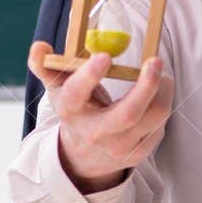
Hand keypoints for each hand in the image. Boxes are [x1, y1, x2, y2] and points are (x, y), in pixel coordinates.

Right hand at [27, 41, 174, 192]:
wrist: (84, 155)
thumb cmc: (76, 110)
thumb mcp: (58, 89)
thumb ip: (45, 66)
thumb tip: (39, 47)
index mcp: (71, 111)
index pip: (77, 95)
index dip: (89, 76)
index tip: (104, 56)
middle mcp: (95, 133)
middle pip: (127, 113)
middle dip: (146, 86)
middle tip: (155, 61)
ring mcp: (119, 147)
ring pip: (153, 118)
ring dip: (162, 90)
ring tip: (158, 72)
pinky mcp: (138, 153)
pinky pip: (160, 126)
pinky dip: (162, 104)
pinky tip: (157, 93)